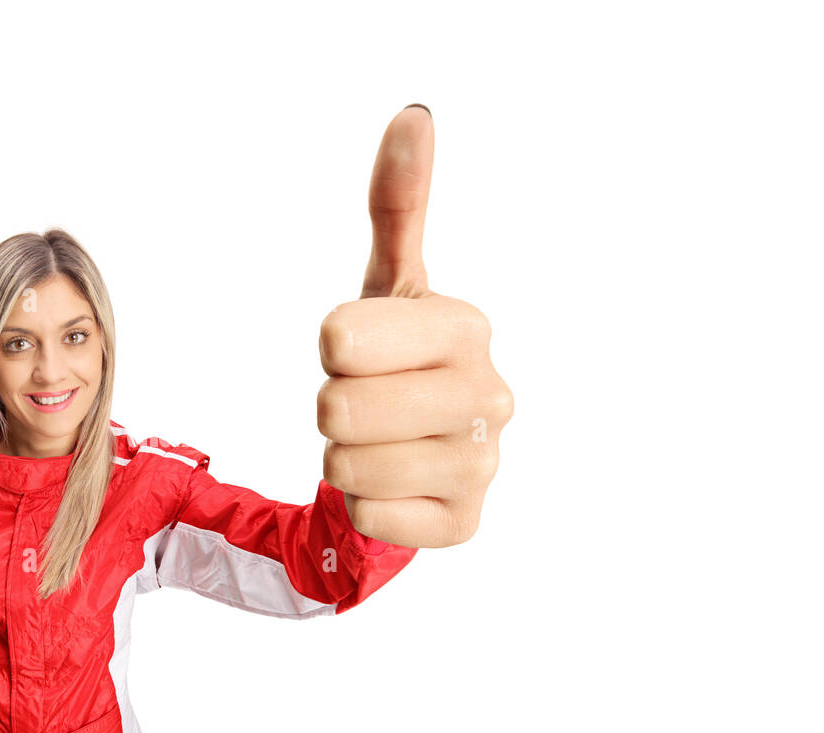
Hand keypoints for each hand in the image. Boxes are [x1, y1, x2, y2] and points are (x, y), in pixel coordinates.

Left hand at [318, 105, 512, 548]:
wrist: (409, 452)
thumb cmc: (393, 362)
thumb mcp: (389, 286)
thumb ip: (398, 206)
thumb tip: (415, 116)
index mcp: (468, 327)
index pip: (339, 340)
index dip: (333, 349)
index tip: (359, 351)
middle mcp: (491, 395)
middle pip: (338, 409)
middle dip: (332, 407)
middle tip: (365, 404)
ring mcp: (484, 465)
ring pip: (348, 468)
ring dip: (343, 457)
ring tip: (379, 443)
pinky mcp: (464, 524)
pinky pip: (369, 519)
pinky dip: (360, 506)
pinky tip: (392, 485)